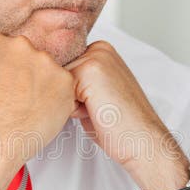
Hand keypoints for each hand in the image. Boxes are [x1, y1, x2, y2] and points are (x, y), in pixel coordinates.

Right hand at [0, 33, 75, 189]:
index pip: (8, 46)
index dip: (10, 67)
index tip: (9, 80)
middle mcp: (21, 46)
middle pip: (30, 56)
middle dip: (28, 75)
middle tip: (20, 97)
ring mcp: (45, 62)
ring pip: (49, 72)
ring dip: (44, 88)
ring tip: (29, 109)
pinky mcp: (64, 80)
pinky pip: (65, 88)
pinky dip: (58, 101)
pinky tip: (42, 113)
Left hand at [66, 41, 189, 189]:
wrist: (143, 142)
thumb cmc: (120, 126)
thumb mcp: (93, 96)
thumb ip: (75, 82)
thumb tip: (45, 83)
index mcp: (100, 50)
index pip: (59, 68)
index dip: (65, 94)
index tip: (91, 105)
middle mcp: (99, 48)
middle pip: (53, 73)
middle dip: (65, 97)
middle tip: (97, 110)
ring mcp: (96, 56)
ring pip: (55, 81)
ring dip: (69, 103)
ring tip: (96, 111)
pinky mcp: (91, 68)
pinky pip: (60, 90)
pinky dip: (72, 109)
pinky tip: (95, 113)